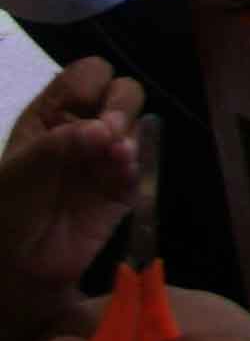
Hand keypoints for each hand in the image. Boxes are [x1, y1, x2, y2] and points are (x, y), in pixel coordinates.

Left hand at [0, 59, 142, 334]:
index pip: (88, 74)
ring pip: (139, 122)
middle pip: (123, 90)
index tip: (79, 110)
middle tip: (106, 134)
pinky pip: (145, 162)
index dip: (90, 85)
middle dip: (119, 107)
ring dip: (129, 134)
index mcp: (53, 115)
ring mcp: (108, 155)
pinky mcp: (127, 184)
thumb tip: (104, 129)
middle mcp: (85, 127)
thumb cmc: (9, 211)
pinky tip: (119, 175)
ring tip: (112, 158)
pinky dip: (136, 164)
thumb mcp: (18, 173)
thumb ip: (57, 147)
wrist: (19, 266)